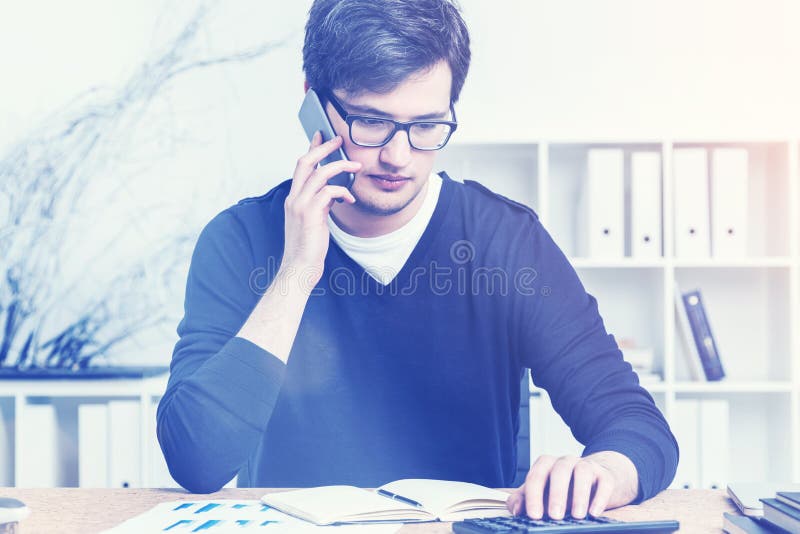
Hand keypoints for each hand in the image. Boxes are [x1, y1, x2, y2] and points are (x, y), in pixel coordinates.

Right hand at [282, 132, 360, 284]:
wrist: (299, 269)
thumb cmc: (308, 248)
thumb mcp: (313, 221)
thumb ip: (319, 204)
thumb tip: (334, 193)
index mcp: (293, 198)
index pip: (301, 166)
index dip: (312, 148)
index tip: (322, 135)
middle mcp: (293, 198)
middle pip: (306, 162)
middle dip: (323, 147)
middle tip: (340, 140)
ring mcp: (299, 206)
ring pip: (319, 173)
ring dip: (340, 167)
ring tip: (356, 166)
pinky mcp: (310, 215)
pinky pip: (329, 192)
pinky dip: (343, 191)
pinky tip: (350, 198)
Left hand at [506, 451, 638, 519]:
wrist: (597, 479)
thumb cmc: (564, 488)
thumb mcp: (541, 493)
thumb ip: (524, 499)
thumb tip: (515, 510)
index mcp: (546, 465)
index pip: (536, 476)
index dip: (533, 495)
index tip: (534, 515)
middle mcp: (566, 462)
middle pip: (559, 471)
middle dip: (556, 494)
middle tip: (554, 516)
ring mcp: (587, 466)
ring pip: (582, 472)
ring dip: (579, 495)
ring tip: (577, 516)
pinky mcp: (606, 476)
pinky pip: (604, 482)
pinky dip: (600, 497)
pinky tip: (595, 513)